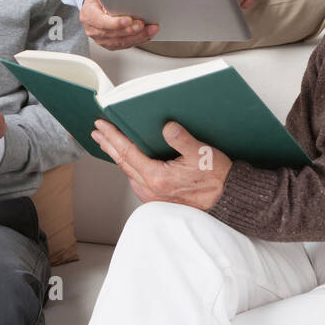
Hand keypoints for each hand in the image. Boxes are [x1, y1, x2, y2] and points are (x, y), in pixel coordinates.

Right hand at [80, 0, 159, 49]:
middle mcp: (93, 30)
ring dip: (138, 36)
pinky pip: (125, 45)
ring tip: (151, 29)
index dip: (116, 23)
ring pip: (121, 42)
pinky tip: (147, 34)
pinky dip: (138, 40)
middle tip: (144, 24)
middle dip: (131, 30)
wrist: (93, 6)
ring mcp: (101, 40)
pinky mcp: (110, 44)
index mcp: (88, 15)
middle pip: (114, 34)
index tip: (129, 20)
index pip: (102, 22)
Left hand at [91, 118, 230, 209]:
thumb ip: (182, 138)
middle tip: (97, 132)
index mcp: (158, 176)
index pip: (127, 152)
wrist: (227, 198)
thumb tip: (167, 127)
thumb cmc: (216, 177)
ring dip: (118, 156)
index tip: (102, 126)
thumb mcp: (201, 152)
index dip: (113, 137)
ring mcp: (155, 196)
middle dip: (109, 145)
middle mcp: (152, 189)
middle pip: (123, 163)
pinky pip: (137, 181)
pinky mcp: (160, 198)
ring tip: (110, 144)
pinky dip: (129, 168)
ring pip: (129, 173)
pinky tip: (130, 162)